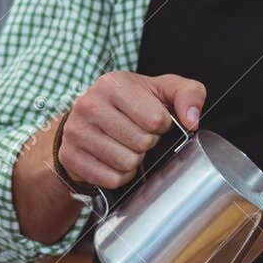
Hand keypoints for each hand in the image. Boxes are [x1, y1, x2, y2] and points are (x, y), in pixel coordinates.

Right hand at [56, 71, 205, 190]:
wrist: (86, 120)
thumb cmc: (130, 105)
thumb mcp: (162, 90)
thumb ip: (188, 94)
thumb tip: (191, 120)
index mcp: (112, 83)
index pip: (155, 118)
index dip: (161, 125)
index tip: (151, 120)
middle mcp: (88, 104)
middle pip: (141, 142)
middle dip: (146, 142)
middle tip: (136, 134)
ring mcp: (76, 131)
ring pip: (126, 162)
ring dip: (134, 160)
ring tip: (125, 146)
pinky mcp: (70, 156)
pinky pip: (111, 179)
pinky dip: (119, 175)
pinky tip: (113, 160)